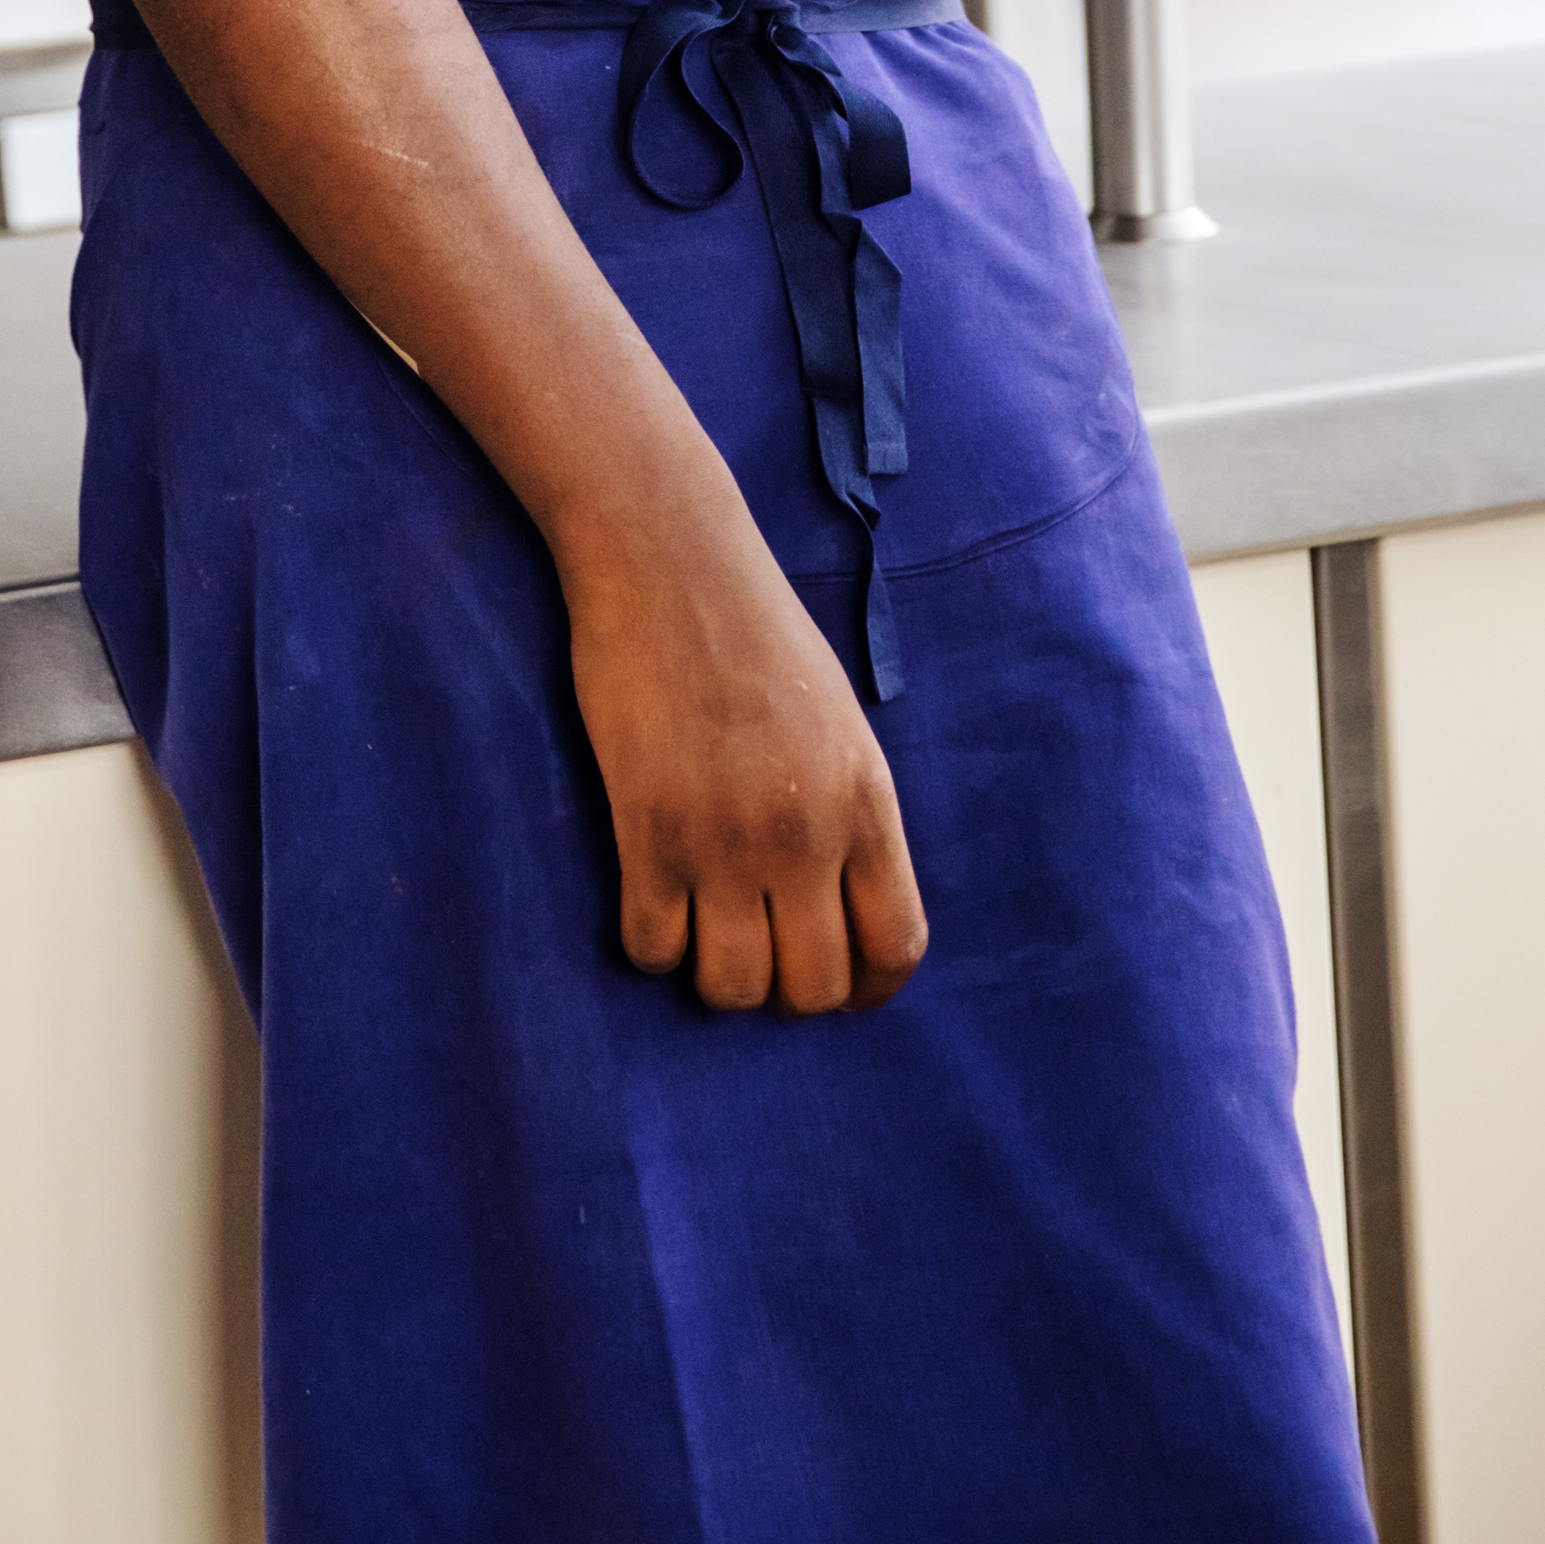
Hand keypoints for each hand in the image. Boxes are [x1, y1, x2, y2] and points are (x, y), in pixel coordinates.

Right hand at [558, 479, 927, 1014]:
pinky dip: (650, 943)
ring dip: (715, 976)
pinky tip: (650, 899)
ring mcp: (724, 836)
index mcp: (865, 799)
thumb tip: (840, 906)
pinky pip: (652, 949)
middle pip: (814, 989)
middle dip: (785, 989)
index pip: (897, 946)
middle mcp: (805, 832)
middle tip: (755, 946)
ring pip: (732, 988)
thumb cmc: (754, 627)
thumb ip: (848, 812)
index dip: (869, 989)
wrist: (667, 554)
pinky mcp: (647, 829)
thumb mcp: (837, 718)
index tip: (838, 983)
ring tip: (700, 928)